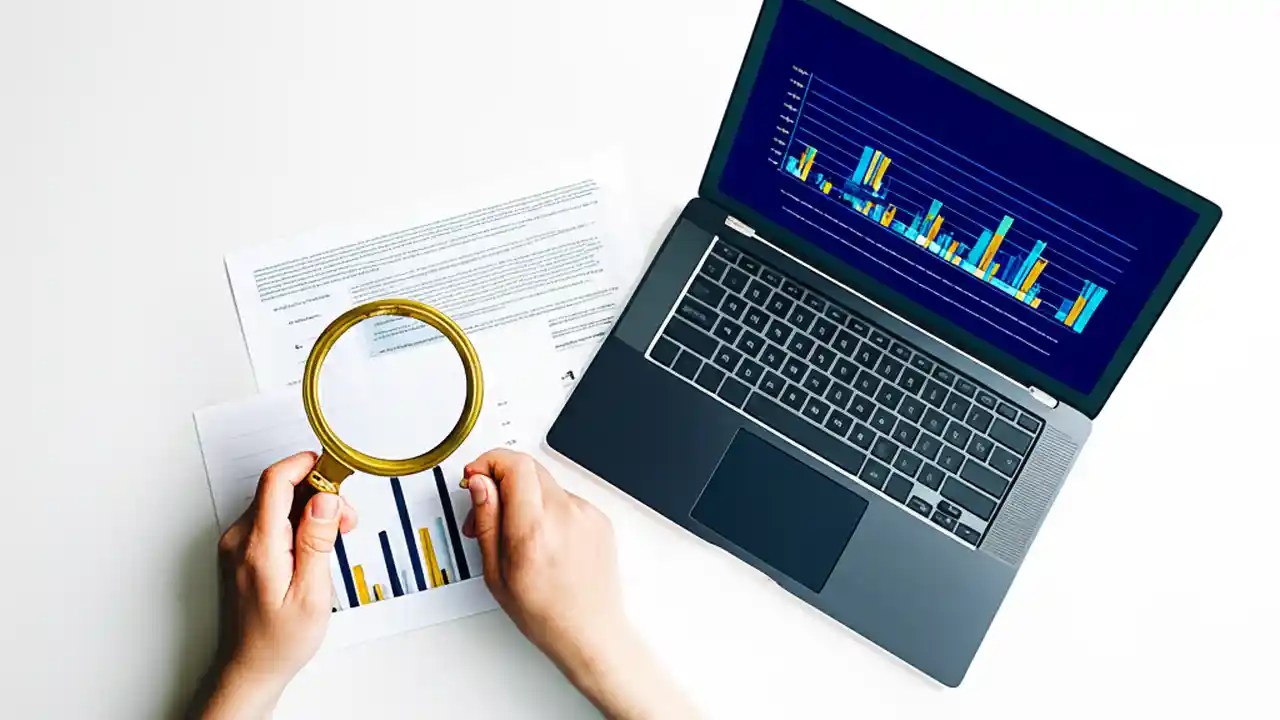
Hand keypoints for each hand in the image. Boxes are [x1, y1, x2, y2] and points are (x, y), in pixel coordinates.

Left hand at [198, 452, 358, 718]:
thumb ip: (316, 541)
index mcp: (258, 546)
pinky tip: (312, 544)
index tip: (333, 467)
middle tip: (345, 519)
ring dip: (309, 509)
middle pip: (280, 490)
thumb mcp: (311, 593)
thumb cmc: (279, 640)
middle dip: (319, 494)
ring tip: (332, 536)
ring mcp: (236, 544)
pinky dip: (295, 522)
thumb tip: (325, 499)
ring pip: (276, 504)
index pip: (276, 481)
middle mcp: (240, 539)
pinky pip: (270, 520)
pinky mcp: (240, 551)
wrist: (249, 667)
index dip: (306, 464)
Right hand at [461, 450, 697, 719]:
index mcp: (534, 531)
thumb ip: (486, 520)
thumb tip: (478, 484)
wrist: (589, 631)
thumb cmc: (544, 612)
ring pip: (546, 484)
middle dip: (500, 479)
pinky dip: (548, 510)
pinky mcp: (599, 518)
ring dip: (525, 497)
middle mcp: (565, 516)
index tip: (475, 474)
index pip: (514, 465)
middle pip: (529, 467)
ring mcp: (586, 515)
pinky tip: (545, 541)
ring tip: (517, 534)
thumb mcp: (497, 572)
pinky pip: (565, 499)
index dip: (489, 462)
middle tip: (486, 507)